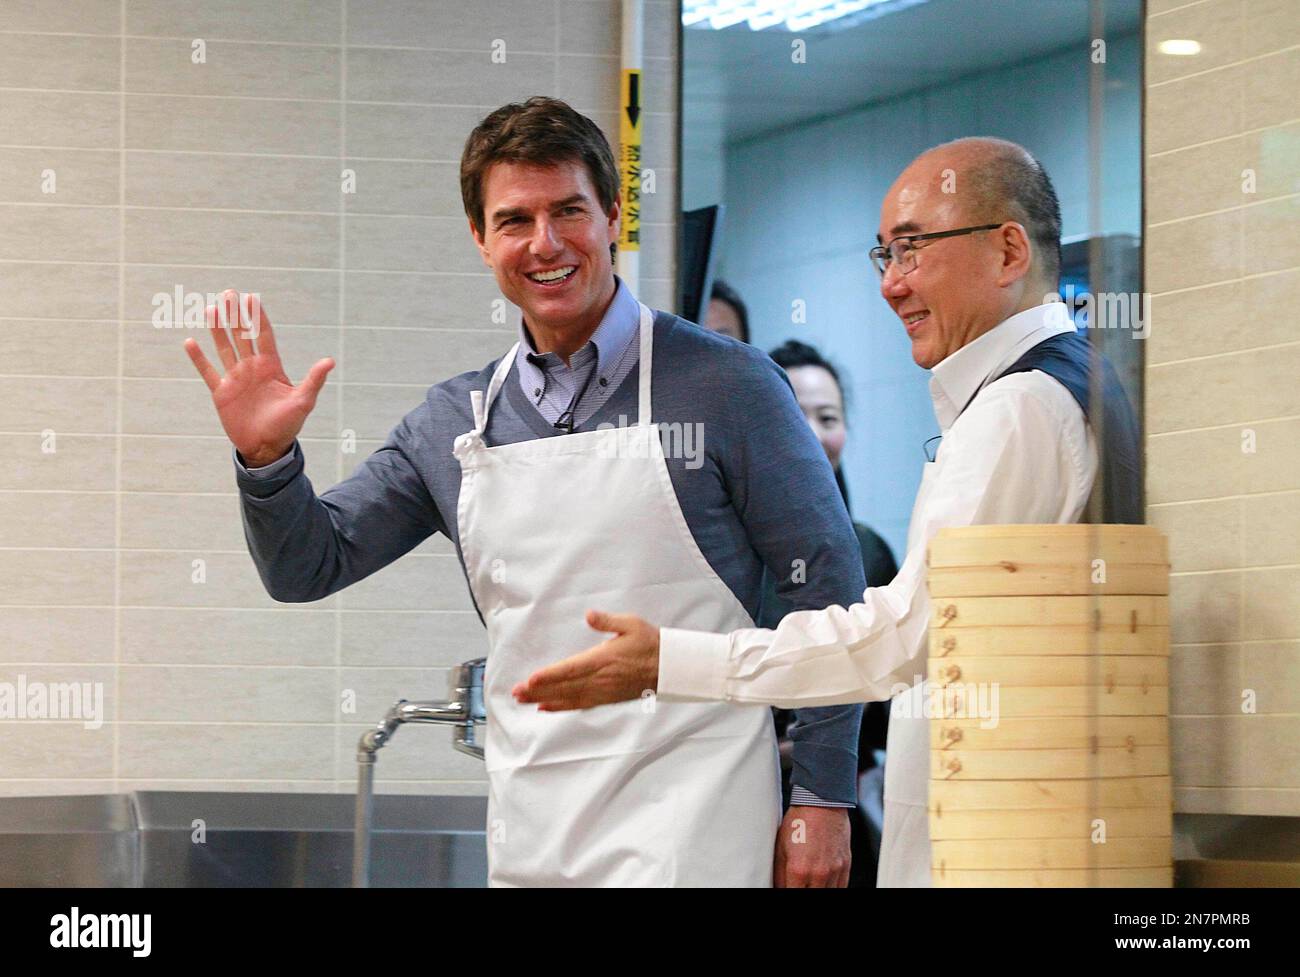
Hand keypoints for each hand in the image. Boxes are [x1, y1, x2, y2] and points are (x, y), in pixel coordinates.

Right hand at [184, 289, 333, 466]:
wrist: (267, 447)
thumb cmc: (287, 424)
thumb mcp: (303, 401)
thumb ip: (314, 380)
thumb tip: (330, 361)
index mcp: (271, 367)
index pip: (264, 335)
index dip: (257, 317)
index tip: (251, 298)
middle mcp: (252, 368)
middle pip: (242, 336)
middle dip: (236, 316)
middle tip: (228, 293)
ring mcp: (236, 378)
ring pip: (224, 348)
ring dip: (217, 329)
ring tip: (211, 308)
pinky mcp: (221, 392)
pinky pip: (207, 371)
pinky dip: (198, 358)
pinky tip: (190, 342)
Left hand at [511, 610, 659, 709]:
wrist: (669, 667)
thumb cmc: (650, 644)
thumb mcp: (631, 624)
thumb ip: (608, 621)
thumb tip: (589, 615)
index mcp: (604, 660)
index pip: (571, 669)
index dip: (550, 676)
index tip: (531, 679)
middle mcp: (601, 679)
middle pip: (564, 687)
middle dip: (538, 691)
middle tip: (516, 692)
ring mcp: (603, 691)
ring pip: (569, 698)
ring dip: (545, 700)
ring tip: (524, 701)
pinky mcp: (606, 698)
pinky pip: (580, 705)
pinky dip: (561, 707)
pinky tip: (546, 708)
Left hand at [773, 806, 851, 887]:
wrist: (821, 802)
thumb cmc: (799, 821)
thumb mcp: (780, 847)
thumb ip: (780, 874)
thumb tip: (779, 887)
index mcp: (798, 870)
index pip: (792, 895)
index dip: (786, 891)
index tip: (788, 886)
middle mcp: (818, 874)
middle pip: (811, 896)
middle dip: (803, 890)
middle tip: (798, 883)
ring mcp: (834, 871)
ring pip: (827, 894)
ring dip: (817, 889)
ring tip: (810, 883)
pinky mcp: (845, 866)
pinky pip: (841, 888)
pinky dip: (832, 888)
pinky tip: (823, 883)